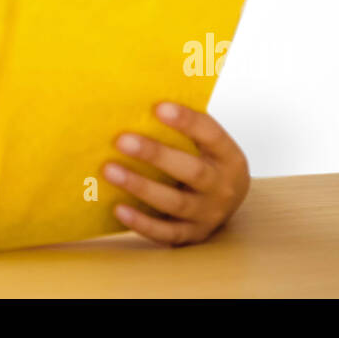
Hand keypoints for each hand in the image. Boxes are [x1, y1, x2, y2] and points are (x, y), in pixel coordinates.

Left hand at [102, 102, 248, 245]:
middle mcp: (223, 188)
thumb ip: (183, 127)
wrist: (225, 203)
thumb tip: (139, 101)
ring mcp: (208, 215)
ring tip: (109, 170)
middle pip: (192, 171)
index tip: (158, 107)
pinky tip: (118, 208)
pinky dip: (141, 222)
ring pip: (174, 202)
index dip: (187, 121)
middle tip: (121, 140)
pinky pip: (165, 232)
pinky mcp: (192, 236)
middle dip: (155, 155)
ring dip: (140, 186)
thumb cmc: (204, 160)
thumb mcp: (205, 144)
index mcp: (229, 157)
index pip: (211, 135)